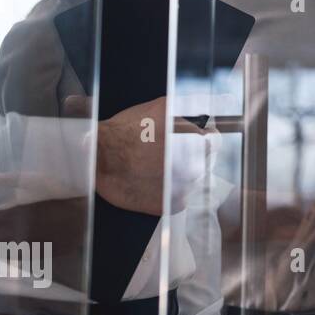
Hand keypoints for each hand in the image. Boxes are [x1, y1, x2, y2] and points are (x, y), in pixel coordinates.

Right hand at [63, 95, 202, 214]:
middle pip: (203, 163)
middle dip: (188, 158)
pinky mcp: (170, 206)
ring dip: (178, 177)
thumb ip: (186, 116)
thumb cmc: (127, 130)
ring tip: (155, 169)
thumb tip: (199, 119)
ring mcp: (185, 189)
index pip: (214, 142)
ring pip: (191, 183)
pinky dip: (167, 193)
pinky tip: (151, 183)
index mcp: (200, 143)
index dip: (203, 140)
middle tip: (165, 156)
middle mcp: (198, 168)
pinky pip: (176, 199)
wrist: (100, 156)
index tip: (192, 142)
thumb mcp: (162, 109)